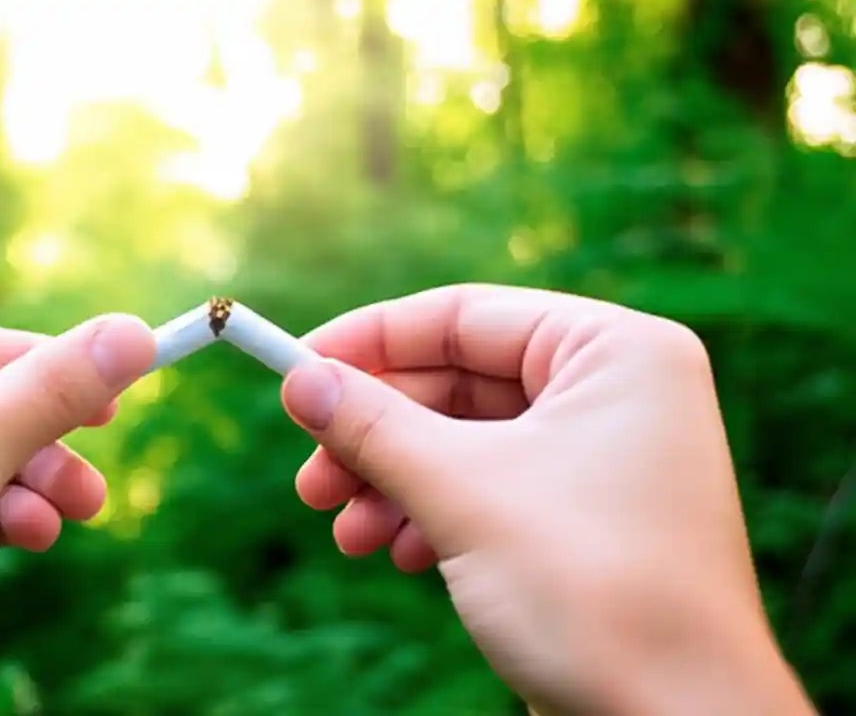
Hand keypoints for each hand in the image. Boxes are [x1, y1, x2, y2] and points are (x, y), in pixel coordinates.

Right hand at [281, 285, 813, 714]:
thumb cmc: (595, 593)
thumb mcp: (464, 493)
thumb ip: (375, 426)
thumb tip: (299, 379)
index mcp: (615, 352)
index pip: (464, 316)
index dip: (370, 341)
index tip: (294, 370)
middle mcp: (615, 393)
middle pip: (457, 382)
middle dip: (375, 433)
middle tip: (309, 476)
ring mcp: (601, 459)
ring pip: (464, 443)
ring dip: (393, 482)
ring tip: (346, 531)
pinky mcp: (582, 518)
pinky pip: (486, 490)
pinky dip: (430, 515)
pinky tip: (394, 553)